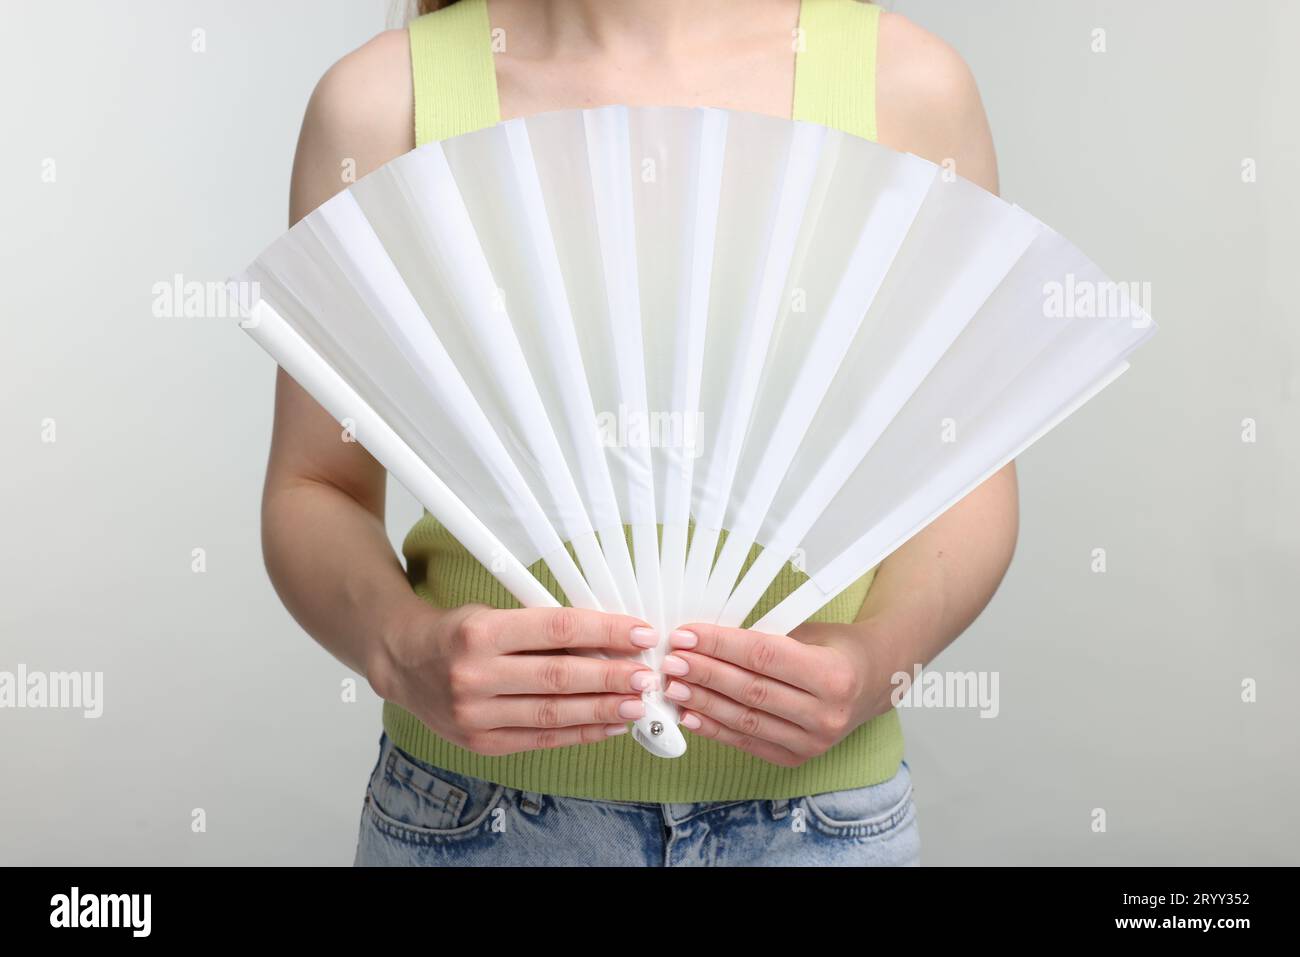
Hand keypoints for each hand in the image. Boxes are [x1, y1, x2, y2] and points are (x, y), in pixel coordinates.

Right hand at [368, 604, 661, 755]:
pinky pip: (540, 739)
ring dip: (602, 709)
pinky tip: (608, 724)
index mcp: (480, 631)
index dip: (605, 630)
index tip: (640, 633)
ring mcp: (475, 714)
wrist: (405, 663)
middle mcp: (474, 674)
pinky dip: (579, 733)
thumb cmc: (459, 633)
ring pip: (553, 714)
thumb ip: (544, 629)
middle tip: (646, 675)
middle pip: (559, 677)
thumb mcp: (495, 614)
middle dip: (611, 676)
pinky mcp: (480, 743)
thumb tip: (608, 639)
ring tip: (637, 703)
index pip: (557, 629)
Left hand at [662, 620, 889, 766]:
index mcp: (833, 674)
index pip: (763, 656)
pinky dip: (716, 729)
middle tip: (671, 661)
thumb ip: (764, 639)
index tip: (687, 635)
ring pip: (746, 720)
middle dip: (704, 674)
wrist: (873, 683)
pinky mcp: (798, 758)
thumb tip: (705, 639)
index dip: (720, 646)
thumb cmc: (837, 650)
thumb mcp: (809, 632)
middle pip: (750, 690)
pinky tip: (690, 715)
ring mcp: (813, 742)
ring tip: (673, 687)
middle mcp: (826, 713)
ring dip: (703, 703)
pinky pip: (748, 743)